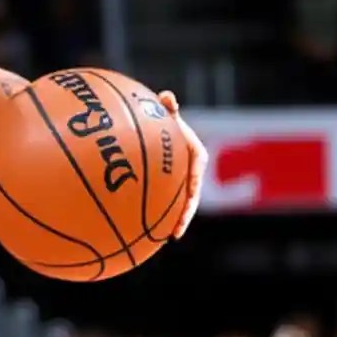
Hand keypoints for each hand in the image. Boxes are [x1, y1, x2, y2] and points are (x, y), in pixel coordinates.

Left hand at [157, 91, 206, 238]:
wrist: (158, 122)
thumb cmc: (163, 116)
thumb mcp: (167, 113)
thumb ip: (168, 108)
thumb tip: (168, 96)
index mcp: (197, 157)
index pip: (196, 182)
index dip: (191, 201)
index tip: (184, 214)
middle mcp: (192, 172)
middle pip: (189, 199)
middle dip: (182, 217)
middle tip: (173, 234)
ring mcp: (181, 179)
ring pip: (177, 203)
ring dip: (170, 220)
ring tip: (159, 240)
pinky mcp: (170, 182)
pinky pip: (164, 199)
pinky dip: (155, 212)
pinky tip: (139, 227)